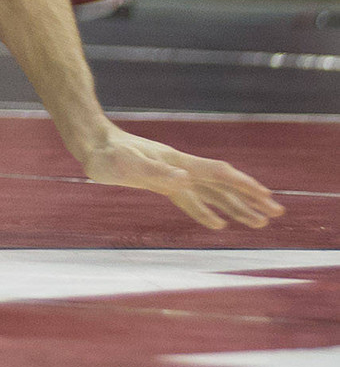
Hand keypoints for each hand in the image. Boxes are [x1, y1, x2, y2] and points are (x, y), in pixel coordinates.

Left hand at [80, 128, 283, 229]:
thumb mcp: (126, 165)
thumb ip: (155, 172)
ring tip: (259, 222)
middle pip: (222, 185)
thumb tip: (185, 180)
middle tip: (276, 214)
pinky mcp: (161, 183)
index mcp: (177, 162)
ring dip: (235, 207)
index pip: (218, 174)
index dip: (242, 186)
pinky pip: (191, 200)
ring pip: (211, 194)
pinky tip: (219, 223)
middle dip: (249, 199)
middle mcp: (180, 168)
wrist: (90, 143)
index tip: (266, 197)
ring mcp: (172, 175)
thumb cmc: (105, 154)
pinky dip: (208, 211)